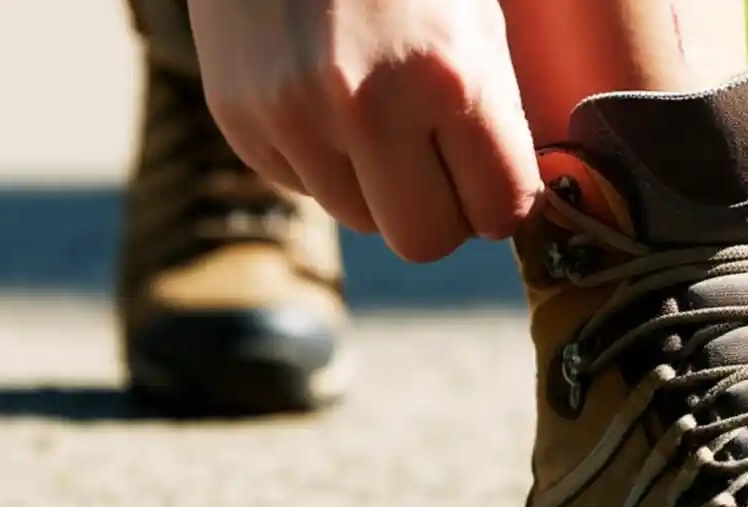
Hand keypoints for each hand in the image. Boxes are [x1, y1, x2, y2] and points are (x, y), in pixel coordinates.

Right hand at [187, 0, 539, 261]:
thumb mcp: (474, 19)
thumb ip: (493, 114)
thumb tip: (507, 204)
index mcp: (448, 75)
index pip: (500, 210)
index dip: (504, 204)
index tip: (497, 186)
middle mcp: (366, 107)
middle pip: (423, 243)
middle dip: (442, 215)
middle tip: (441, 170)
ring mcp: (292, 118)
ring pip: (360, 220)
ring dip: (378, 186)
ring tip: (375, 110)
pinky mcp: (239, 122)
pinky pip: (304, 188)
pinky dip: (324, 159)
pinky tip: (324, 95)